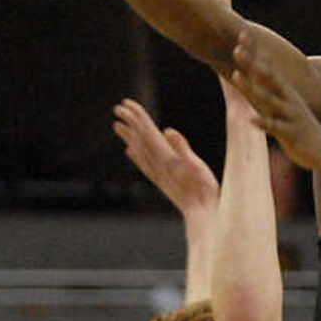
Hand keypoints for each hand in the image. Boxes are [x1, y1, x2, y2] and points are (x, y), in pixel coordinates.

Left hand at [112, 98, 218, 214]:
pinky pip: (144, 165)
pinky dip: (135, 155)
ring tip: (117, 126)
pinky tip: (129, 152)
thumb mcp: (197, 166)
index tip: (125, 103)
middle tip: (116, 109)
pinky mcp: (162, 181)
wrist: (202, 216)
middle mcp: (158, 165)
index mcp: (165, 157)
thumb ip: (182, 148)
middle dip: (129, 123)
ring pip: (139, 150)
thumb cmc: (204, 191)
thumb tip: (168, 131)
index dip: (137, 116)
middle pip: (139, 139)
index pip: (147, 131)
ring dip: (128, 137)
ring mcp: (158, 174)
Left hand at [232, 27, 320, 171]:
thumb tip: (254, 75)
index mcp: (283, 90)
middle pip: (267, 77)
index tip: (241, 33)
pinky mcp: (290, 133)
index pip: (266, 66)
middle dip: (251, 62)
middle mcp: (286, 98)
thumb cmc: (297, 124)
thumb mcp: (282, 104)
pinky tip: (251, 119)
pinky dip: (263, 122)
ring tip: (236, 76)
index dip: (255, 51)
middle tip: (236, 47)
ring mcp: (288, 114)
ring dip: (252, 87)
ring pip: (268, 99)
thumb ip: (267, 90)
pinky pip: (275, 127)